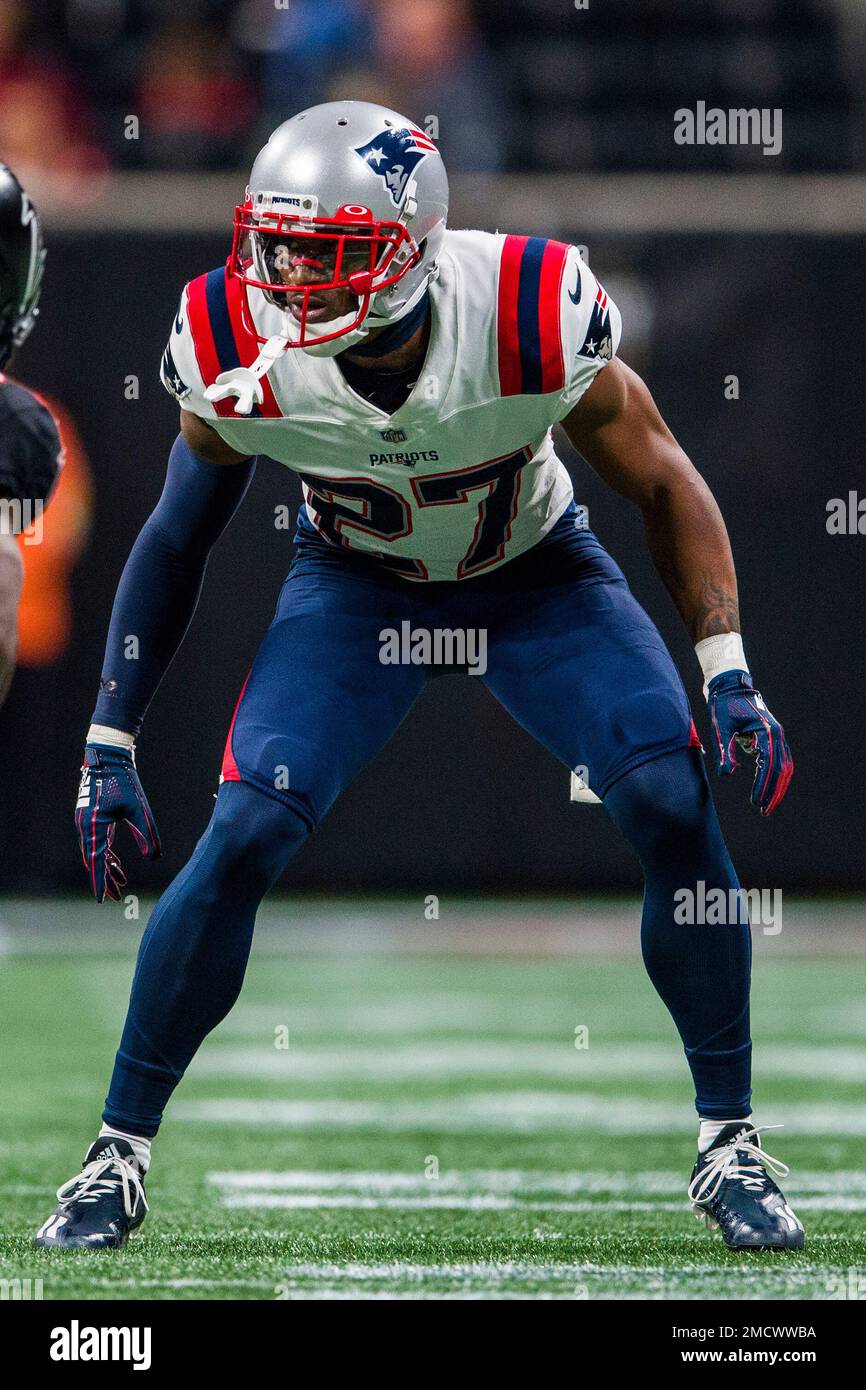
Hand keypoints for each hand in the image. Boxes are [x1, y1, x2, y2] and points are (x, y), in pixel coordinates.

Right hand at [75, 744, 161, 901]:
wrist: (108, 756)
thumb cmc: (123, 780)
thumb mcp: (139, 808)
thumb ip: (146, 833)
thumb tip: (154, 857)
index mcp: (94, 825)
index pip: (97, 860)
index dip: (101, 881)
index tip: (103, 899)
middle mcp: (86, 826)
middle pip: (94, 860)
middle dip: (104, 879)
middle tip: (115, 897)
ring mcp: (87, 822)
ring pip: (96, 852)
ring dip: (107, 868)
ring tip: (121, 884)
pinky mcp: (92, 818)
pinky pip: (98, 842)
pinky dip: (107, 855)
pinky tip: (117, 865)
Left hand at [706, 670, 793, 815]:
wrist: (730, 687)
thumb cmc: (723, 706)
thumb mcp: (720, 728)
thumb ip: (724, 750)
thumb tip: (726, 774)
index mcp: (766, 731)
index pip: (768, 764)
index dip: (763, 785)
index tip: (756, 802)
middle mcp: (777, 734)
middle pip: (781, 769)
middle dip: (774, 791)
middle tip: (764, 811)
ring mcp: (777, 736)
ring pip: (784, 767)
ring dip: (777, 787)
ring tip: (766, 805)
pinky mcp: (772, 738)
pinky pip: (779, 761)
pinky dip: (775, 777)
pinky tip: (766, 790)